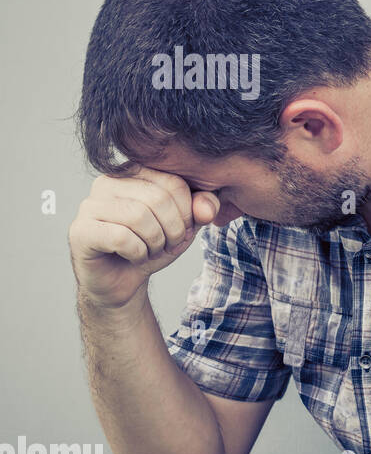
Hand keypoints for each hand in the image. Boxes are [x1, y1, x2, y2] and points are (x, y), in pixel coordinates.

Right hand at [68, 167, 220, 308]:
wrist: (123, 279)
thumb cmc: (152, 246)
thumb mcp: (186, 225)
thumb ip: (203, 208)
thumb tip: (207, 207)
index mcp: (135, 173)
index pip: (175, 183)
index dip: (189, 213)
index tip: (183, 230)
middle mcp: (108, 182)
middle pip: (158, 199)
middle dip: (173, 229)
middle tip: (168, 245)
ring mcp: (89, 205)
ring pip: (138, 216)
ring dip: (155, 242)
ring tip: (151, 250)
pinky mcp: (80, 230)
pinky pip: (120, 237)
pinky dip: (137, 253)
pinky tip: (133, 256)